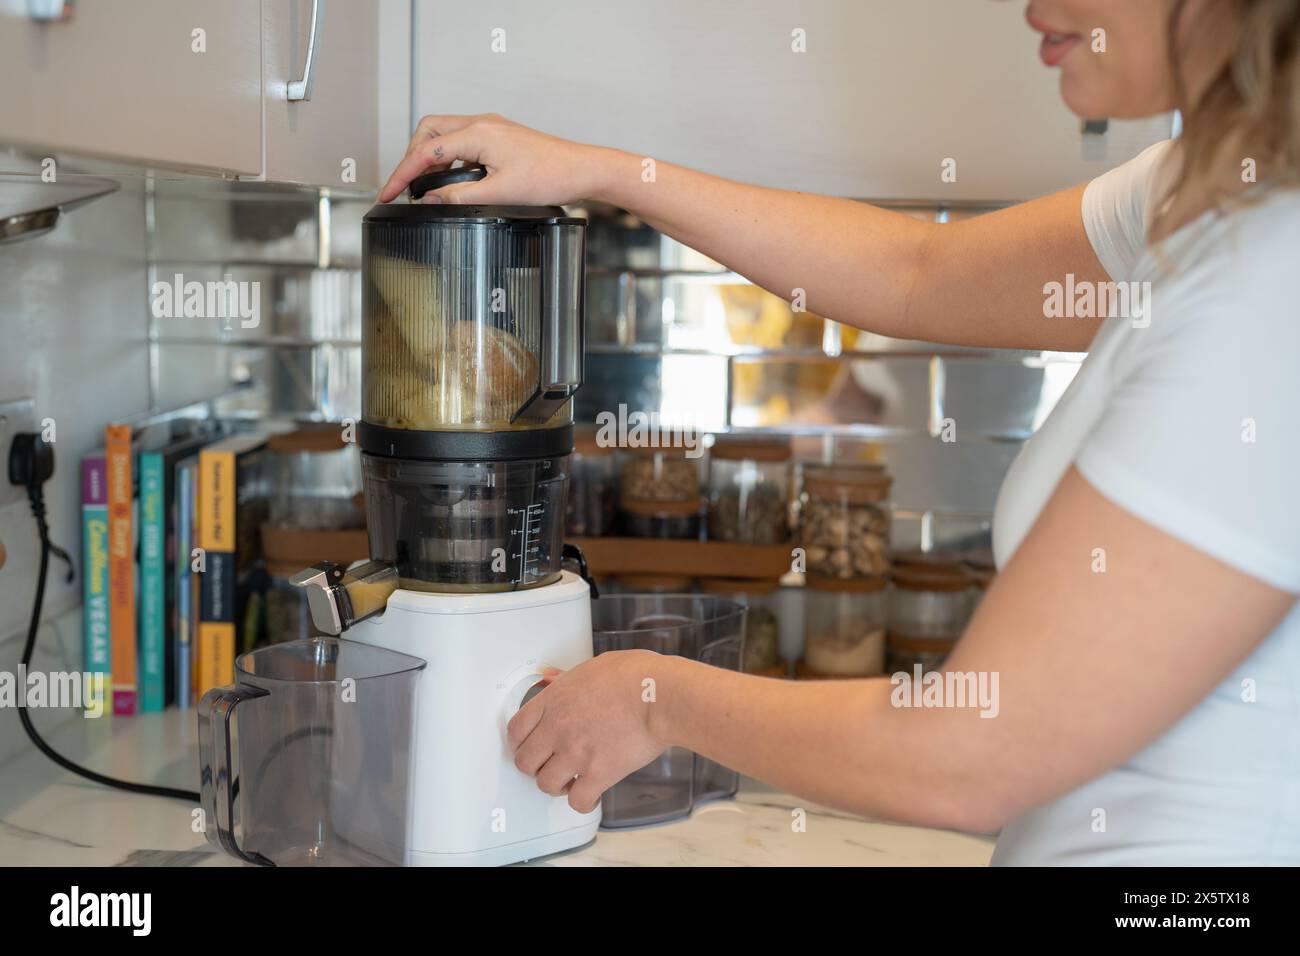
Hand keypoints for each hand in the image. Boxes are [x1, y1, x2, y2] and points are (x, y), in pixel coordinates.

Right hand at [377, 113, 605, 205]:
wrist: (580, 169)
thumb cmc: (550, 176)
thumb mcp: (500, 193)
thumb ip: (460, 196)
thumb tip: (431, 199)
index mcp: (478, 133)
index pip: (426, 151)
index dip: (402, 174)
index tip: (388, 192)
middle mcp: (481, 123)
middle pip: (428, 131)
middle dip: (410, 157)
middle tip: (403, 185)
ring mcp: (490, 127)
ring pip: (443, 132)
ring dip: (427, 155)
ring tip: (421, 183)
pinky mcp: (498, 135)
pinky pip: (461, 139)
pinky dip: (447, 156)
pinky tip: (450, 177)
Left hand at [506, 649, 671, 813]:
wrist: (661, 696)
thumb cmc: (637, 677)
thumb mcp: (594, 665)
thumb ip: (566, 676)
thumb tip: (549, 676)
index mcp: (555, 700)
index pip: (516, 729)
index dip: (520, 742)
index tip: (527, 746)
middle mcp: (559, 728)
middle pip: (524, 761)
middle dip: (535, 765)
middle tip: (548, 764)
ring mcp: (577, 753)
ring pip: (546, 784)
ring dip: (557, 785)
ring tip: (569, 780)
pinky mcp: (599, 774)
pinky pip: (578, 801)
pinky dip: (583, 802)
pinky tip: (590, 794)